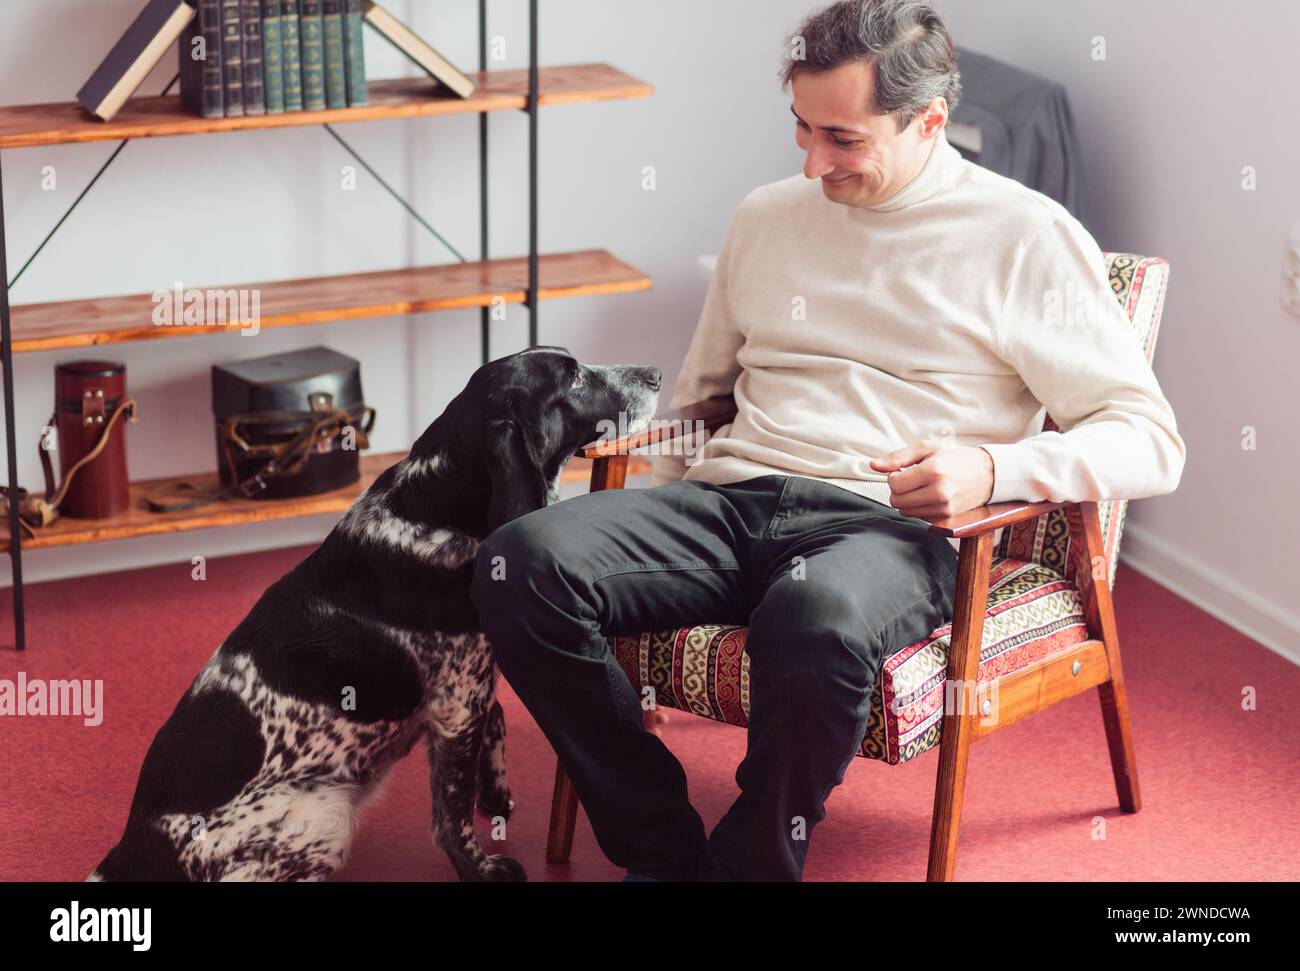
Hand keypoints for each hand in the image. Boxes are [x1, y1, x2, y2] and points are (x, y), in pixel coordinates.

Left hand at [869, 440, 995, 518]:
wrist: (989, 474)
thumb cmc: (955, 458)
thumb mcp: (928, 448)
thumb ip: (898, 457)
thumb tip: (873, 465)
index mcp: (933, 471)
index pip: (894, 484)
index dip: (894, 476)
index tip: (904, 471)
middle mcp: (939, 492)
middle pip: (896, 501)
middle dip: (899, 490)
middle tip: (912, 480)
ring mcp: (944, 508)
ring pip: (906, 511)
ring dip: (908, 500)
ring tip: (923, 487)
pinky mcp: (948, 519)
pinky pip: (919, 517)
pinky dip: (920, 508)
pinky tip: (931, 497)